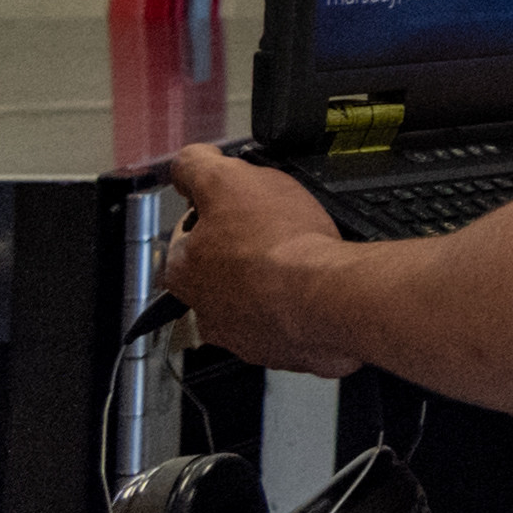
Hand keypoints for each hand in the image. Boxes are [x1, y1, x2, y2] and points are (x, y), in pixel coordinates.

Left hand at [155, 145, 361, 378]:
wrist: (327, 296)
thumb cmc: (277, 244)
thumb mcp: (229, 180)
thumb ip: (198, 167)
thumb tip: (188, 162)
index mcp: (185, 271)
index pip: (190, 235)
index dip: (218, 212)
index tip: (243, 204)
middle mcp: (206, 311)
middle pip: (222, 270)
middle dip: (247, 250)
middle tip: (281, 228)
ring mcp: (245, 336)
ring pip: (254, 299)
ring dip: (273, 281)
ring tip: (305, 257)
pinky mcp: (283, 350)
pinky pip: (288, 321)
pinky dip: (300, 305)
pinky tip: (319, 283)